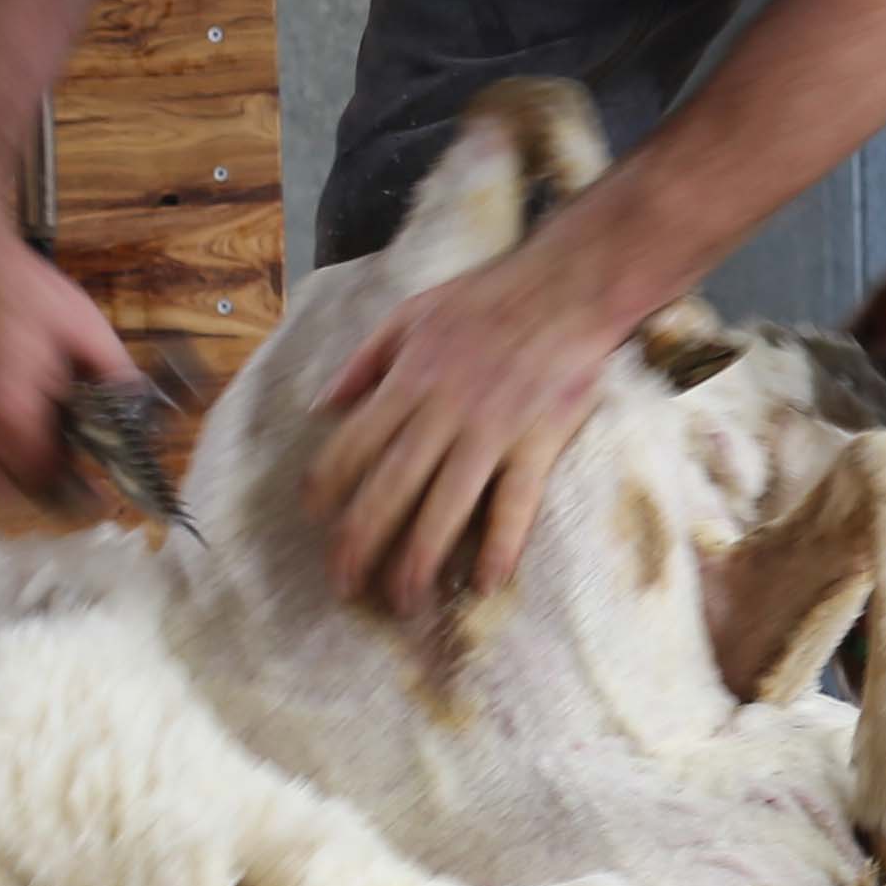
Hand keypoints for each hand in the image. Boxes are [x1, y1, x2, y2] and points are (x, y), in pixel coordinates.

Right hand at [0, 219, 138, 517]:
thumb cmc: (20, 287)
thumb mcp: (86, 329)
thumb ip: (115, 379)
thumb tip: (140, 413)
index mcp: (8, 411)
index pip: (45, 480)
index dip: (80, 495)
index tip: (103, 499)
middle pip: (7, 493)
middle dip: (45, 495)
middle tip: (77, 483)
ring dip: (13, 477)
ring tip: (47, 459)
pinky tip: (8, 431)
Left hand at [301, 231, 633, 615]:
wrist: (570, 285)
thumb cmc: (490, 296)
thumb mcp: (411, 312)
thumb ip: (365, 360)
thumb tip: (324, 406)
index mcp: (408, 378)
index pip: (352, 445)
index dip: (327, 488)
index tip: (315, 521)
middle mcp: (442, 410)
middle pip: (390, 488)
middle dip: (360, 543)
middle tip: (344, 587)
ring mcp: (492, 429)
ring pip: (444, 506)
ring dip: (419, 559)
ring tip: (403, 600)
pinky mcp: (538, 440)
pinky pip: (514, 502)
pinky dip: (500, 543)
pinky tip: (486, 581)